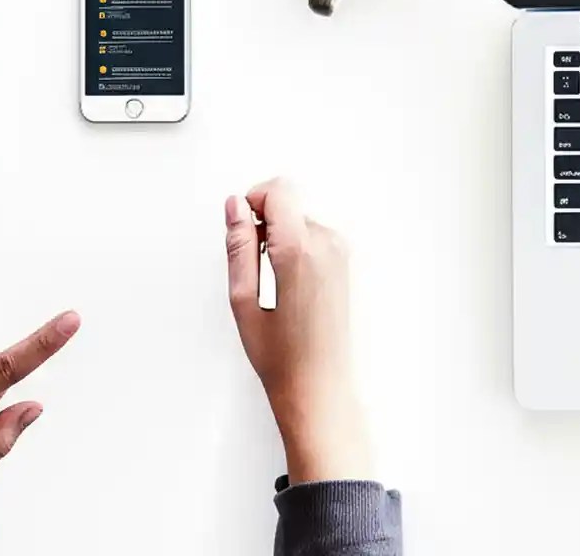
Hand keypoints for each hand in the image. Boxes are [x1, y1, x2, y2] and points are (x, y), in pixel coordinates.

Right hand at [225, 179, 371, 484]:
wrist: (320, 389)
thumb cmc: (282, 357)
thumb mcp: (242, 299)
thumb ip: (238, 246)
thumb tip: (235, 208)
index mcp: (300, 250)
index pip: (279, 190)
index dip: (252, 201)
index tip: (239, 228)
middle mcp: (328, 246)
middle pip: (288, 204)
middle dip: (263, 225)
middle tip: (252, 271)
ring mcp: (341, 255)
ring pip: (298, 221)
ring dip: (278, 240)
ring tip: (271, 286)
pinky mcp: (345, 266)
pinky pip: (312, 238)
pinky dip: (294, 251)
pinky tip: (288, 288)